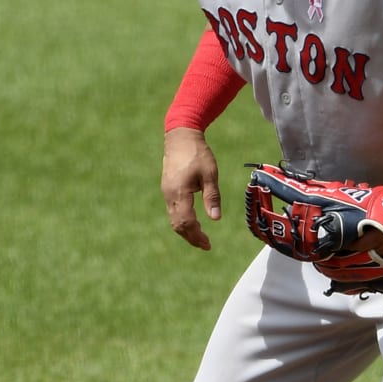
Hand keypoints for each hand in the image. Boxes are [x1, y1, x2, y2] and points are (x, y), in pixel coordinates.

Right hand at [160, 128, 220, 250]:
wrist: (180, 137)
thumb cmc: (197, 153)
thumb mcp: (210, 174)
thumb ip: (212, 196)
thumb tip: (215, 219)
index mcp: (180, 192)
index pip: (186, 222)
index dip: (197, 236)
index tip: (208, 244)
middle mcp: (170, 195)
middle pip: (178, 225)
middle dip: (191, 237)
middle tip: (205, 245)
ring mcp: (167, 192)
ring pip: (173, 219)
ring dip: (186, 231)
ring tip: (200, 237)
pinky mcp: (167, 189)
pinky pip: (173, 211)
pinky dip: (182, 221)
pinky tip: (192, 222)